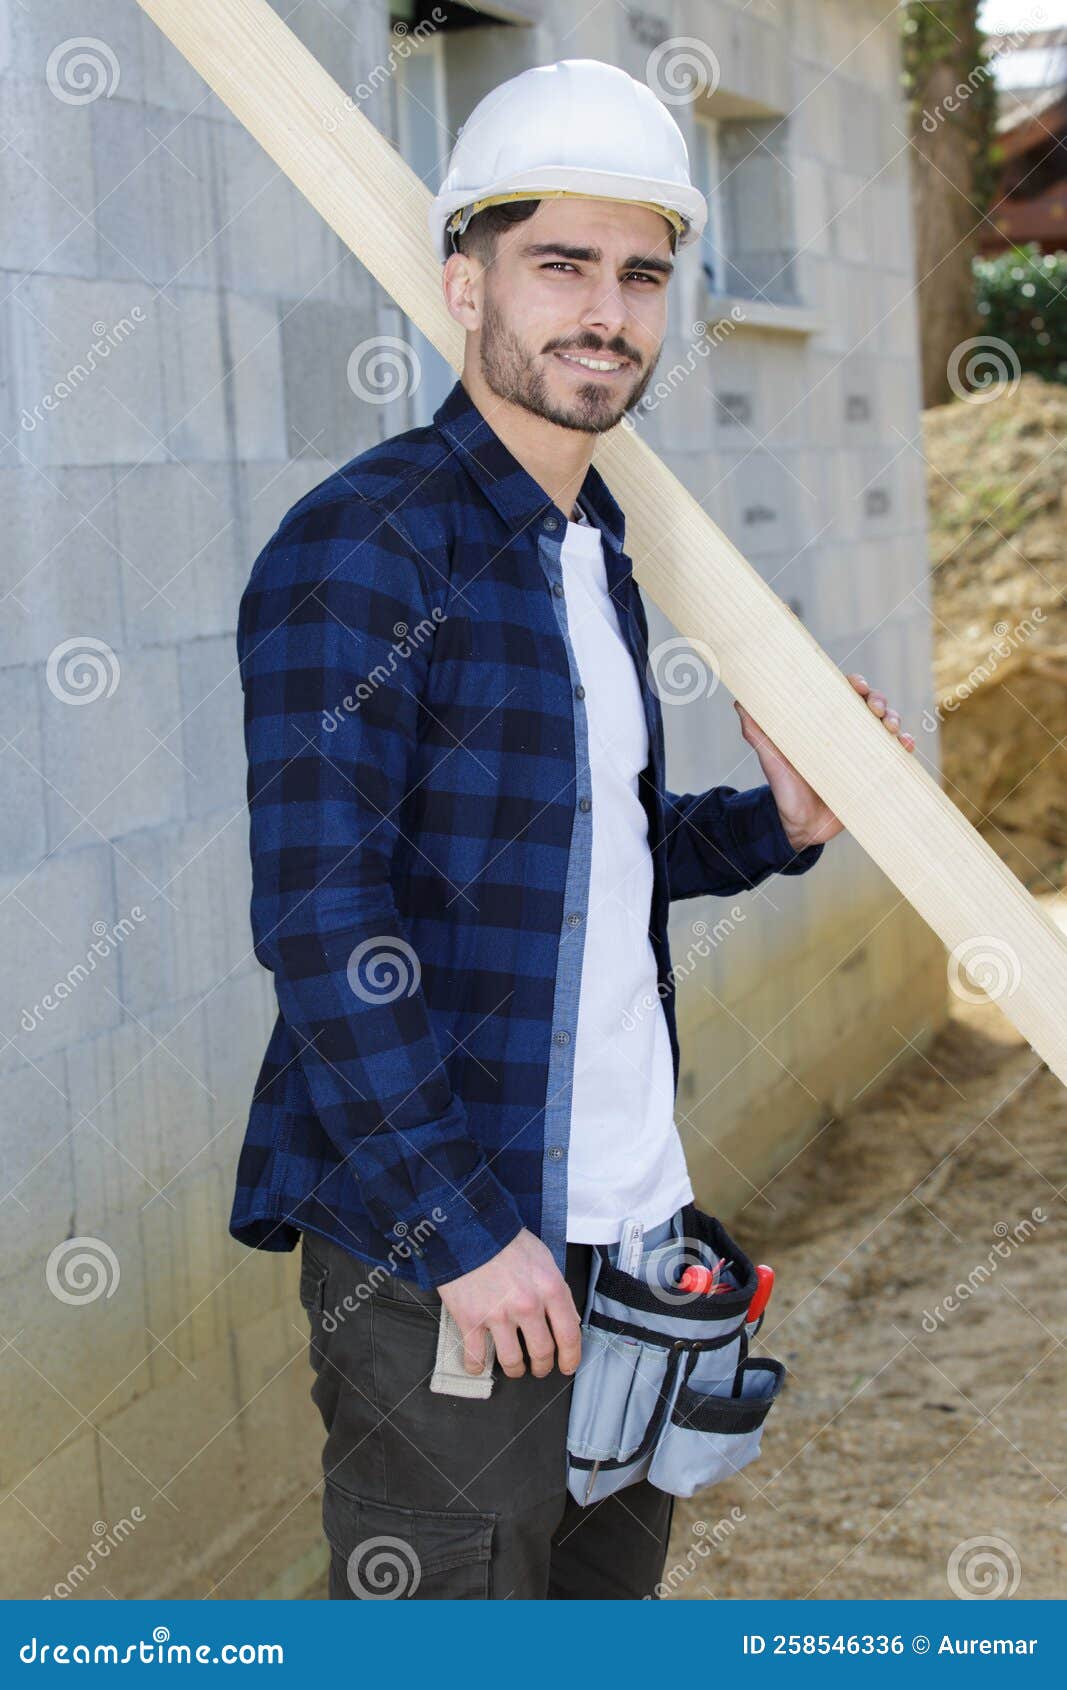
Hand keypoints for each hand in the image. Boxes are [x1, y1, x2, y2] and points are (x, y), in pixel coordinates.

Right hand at [438, 1228, 581, 1380]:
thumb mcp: (543, 1259)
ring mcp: (498, 1315)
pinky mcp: (471, 1319)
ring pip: (512, 1361)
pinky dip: (478, 1368)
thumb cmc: (507, 1241)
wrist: (468, 1228)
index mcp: (550, 1288)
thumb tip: (569, 1319)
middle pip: (542, 1352)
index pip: (569, 1335)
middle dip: (542, 1366)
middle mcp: (527, 1305)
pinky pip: (476, 1358)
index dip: (570, 1357)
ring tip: (514, 1366)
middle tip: (539, 1367)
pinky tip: (480, 1366)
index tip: (566, 1366)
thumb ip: (557, 1290)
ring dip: (515, 1369)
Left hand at [733, 672, 915, 849]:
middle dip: (879, 700)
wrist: (798, 826)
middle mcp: (846, 733)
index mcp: (823, 723)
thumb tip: (740, 702)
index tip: (856, 684)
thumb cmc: (785, 788)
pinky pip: (895, 755)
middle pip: (870, 706)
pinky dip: (904, 746)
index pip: (843, 695)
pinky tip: (904, 745)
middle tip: (875, 708)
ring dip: (894, 719)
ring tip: (889, 726)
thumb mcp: (770, 759)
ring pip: (886, 726)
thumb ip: (757, 733)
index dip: (854, 684)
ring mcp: (863, 752)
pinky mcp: (875, 773)